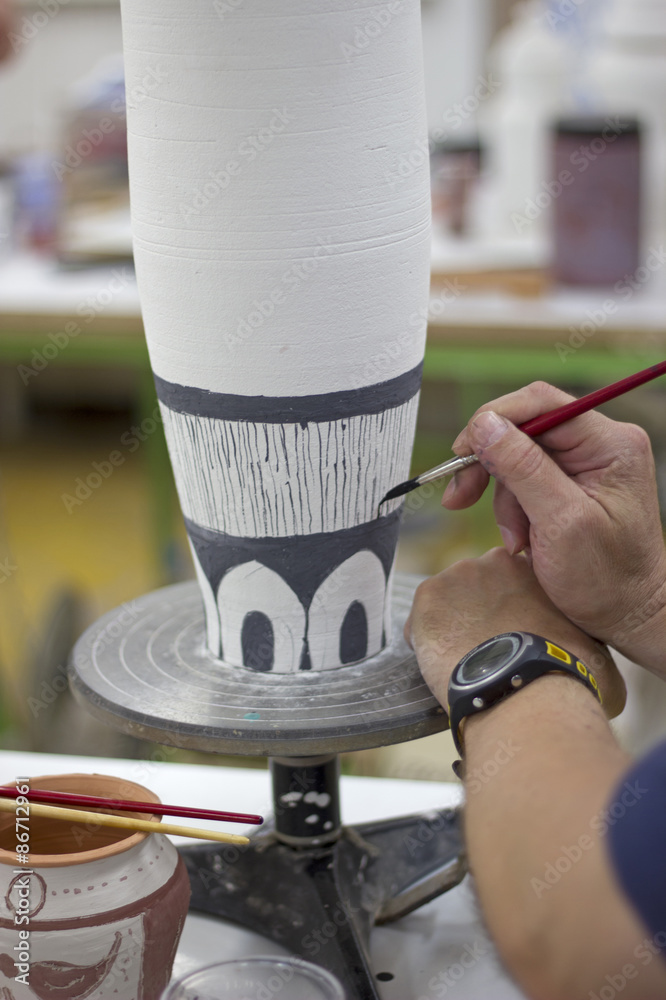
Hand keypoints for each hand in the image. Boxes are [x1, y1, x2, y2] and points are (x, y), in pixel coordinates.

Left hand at [404, 548, 625, 717]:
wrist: (527, 693)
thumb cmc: (569, 676)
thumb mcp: (597, 652)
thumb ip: (583, 639)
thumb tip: (588, 656)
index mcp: (533, 568)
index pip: (511, 582)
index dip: (509, 612)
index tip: (511, 636)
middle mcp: (493, 561)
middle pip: (477, 588)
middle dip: (480, 615)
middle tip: (487, 652)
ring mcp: (457, 577)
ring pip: (448, 604)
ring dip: (453, 628)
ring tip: (466, 664)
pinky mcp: (427, 598)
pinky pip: (420, 622)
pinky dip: (427, 644)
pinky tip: (446, 667)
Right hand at [442, 381, 665, 674]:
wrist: (630, 615)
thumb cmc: (609, 580)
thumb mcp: (560, 524)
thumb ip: (523, 469)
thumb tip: (484, 425)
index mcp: (610, 443)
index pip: (540, 403)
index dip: (493, 420)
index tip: (462, 451)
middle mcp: (601, 444)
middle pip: (524, 428)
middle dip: (491, 466)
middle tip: (460, 496)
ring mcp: (588, 463)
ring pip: (519, 456)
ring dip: (504, 499)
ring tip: (516, 539)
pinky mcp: (574, 483)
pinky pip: (526, 479)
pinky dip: (513, 509)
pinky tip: (522, 538)